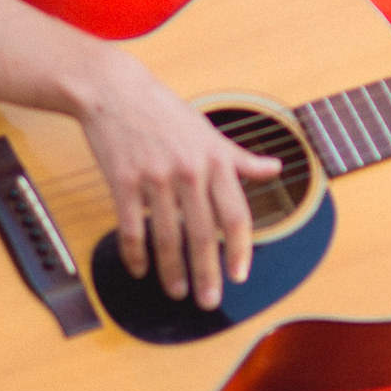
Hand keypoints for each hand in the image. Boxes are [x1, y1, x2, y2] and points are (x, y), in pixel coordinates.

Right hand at [73, 49, 280, 308]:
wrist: (116, 90)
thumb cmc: (166, 112)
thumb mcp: (210, 132)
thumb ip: (240, 158)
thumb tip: (274, 169)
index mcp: (215, 160)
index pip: (236, 215)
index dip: (240, 249)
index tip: (240, 274)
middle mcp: (190, 171)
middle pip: (203, 233)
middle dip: (207, 272)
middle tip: (209, 300)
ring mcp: (155, 177)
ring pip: (167, 236)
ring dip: (172, 270)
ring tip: (178, 291)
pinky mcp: (123, 181)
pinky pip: (131, 227)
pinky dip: (136, 254)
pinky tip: (141, 270)